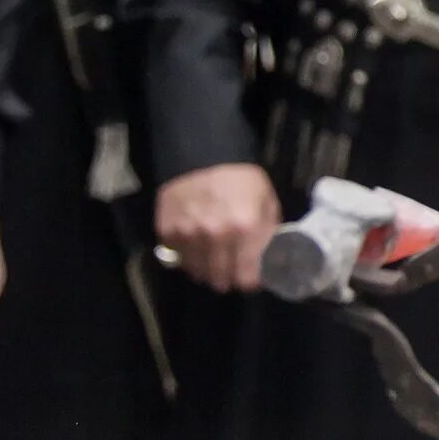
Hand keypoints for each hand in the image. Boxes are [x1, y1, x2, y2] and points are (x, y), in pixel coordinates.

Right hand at [157, 163, 280, 291]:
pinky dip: (189, 259)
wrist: (202, 158)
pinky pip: (180, 260)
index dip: (250, 282)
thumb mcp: (267, 201)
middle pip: (221, 280)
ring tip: (215, 263)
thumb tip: (271, 261)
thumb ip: (269, 233)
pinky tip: (198, 249)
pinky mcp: (167, 232)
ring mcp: (188, 235)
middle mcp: (215, 235)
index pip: (246, 276)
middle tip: (233, 273)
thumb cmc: (241, 181)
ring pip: (198, 274)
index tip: (251, 279)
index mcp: (246, 227)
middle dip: (229, 280)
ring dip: (208, 272)